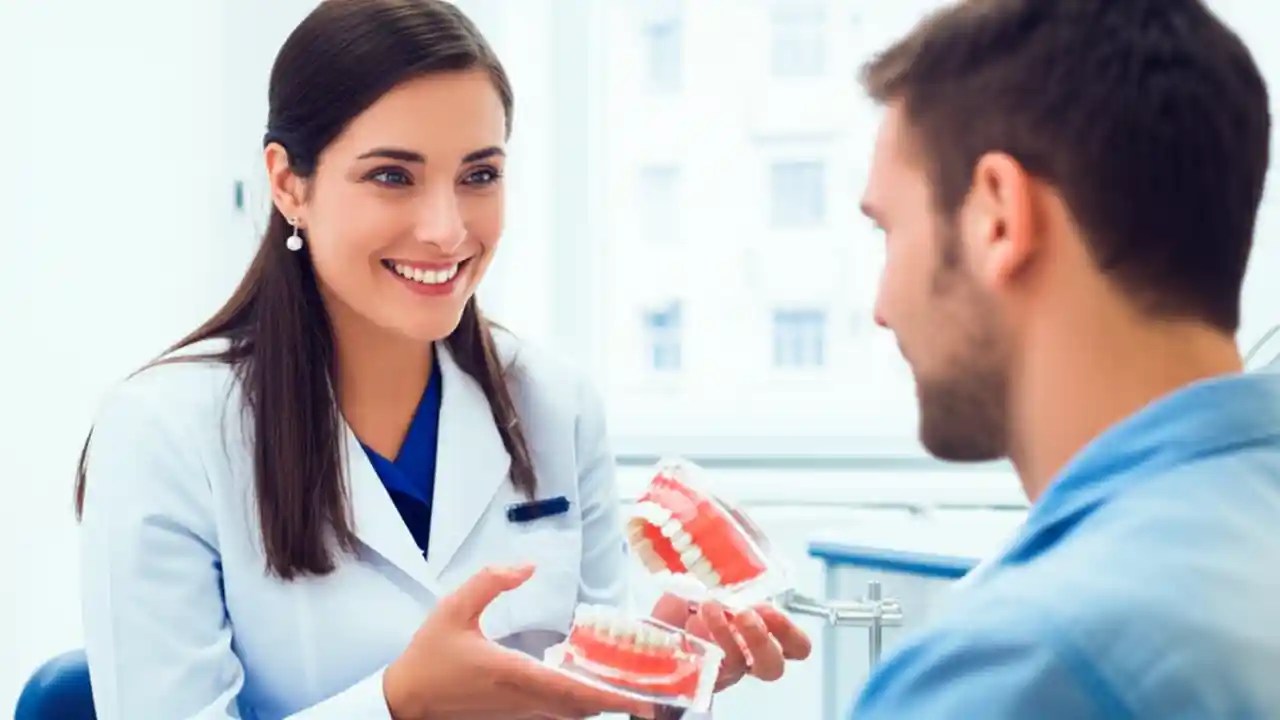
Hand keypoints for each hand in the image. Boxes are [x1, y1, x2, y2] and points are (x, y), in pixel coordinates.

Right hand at [385, 565, 655, 719]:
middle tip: (652, 695)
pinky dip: (576, 708)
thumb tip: (527, 565)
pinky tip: (591, 693)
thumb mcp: (453, 608)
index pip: (568, 686)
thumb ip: (491, 581)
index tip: (638, 695)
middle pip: (579, 707)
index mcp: (511, 672)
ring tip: (632, 692)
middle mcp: (521, 700)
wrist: (404, 702)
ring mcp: (518, 714)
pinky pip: (554, 718)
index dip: (606, 693)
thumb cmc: (428, 657)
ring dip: (597, 705)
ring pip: (569, 716)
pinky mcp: (512, 719)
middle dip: (615, 702)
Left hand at [652, 594, 811, 691]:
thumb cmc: (684, 608)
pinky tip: (688, 622)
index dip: (789, 631)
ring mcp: (720, 670)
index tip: (769, 609)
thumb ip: (723, 580)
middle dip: (762, 639)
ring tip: (709, 608)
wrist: (648, 632)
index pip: (794, 645)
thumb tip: (726, 565)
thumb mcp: (709, 586)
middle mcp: (744, 657)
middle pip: (773, 665)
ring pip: (737, 665)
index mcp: (757, 633)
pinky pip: (703, 665)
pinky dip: (697, 640)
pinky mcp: (694, 675)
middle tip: (745, 615)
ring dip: (725, 633)